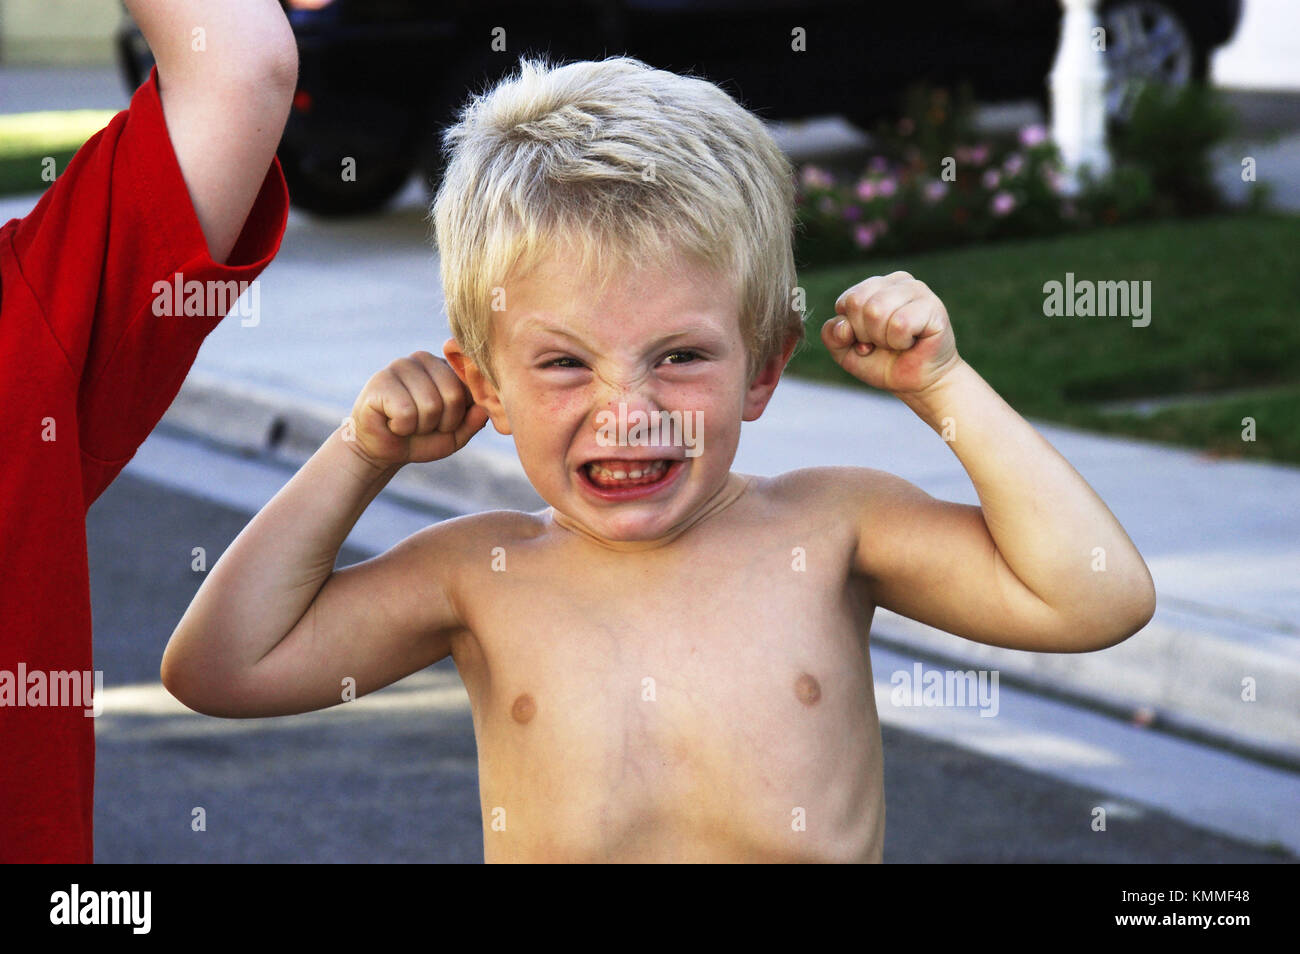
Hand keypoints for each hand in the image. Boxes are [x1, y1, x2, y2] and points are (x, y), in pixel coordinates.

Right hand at [346, 352, 488, 469]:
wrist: (381, 450)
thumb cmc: (421, 438)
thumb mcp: (455, 434)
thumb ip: (474, 420)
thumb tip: (485, 407)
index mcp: (446, 366)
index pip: (471, 388)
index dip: (459, 416)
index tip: (443, 422)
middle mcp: (425, 359)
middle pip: (453, 395)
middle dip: (442, 423)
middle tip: (423, 425)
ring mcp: (401, 366)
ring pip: (430, 405)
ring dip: (420, 427)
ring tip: (407, 423)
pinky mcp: (380, 381)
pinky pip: (406, 412)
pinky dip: (401, 427)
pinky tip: (391, 422)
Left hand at [819, 271, 961, 394]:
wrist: (919, 384)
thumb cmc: (885, 363)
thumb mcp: (846, 352)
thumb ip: (831, 336)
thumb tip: (843, 326)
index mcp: (875, 285)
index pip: (847, 300)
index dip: (852, 329)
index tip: (867, 341)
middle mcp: (897, 281)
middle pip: (858, 303)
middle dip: (866, 334)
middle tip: (884, 344)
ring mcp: (917, 290)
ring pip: (877, 311)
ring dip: (883, 339)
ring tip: (898, 343)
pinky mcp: (932, 306)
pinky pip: (899, 323)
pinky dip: (900, 341)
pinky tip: (911, 342)